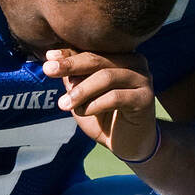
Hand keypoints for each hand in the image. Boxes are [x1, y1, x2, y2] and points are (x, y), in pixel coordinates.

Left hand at [42, 49, 157, 161]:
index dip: (69, 53)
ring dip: (81, 90)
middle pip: (98, 59)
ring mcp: (142, 79)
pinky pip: (116, 97)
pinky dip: (95, 104)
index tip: (48, 57)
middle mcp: (135, 62)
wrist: (128, 144)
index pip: (91, 50)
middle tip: (48, 70)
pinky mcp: (145, 98)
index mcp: (120, 56)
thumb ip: (74, 78)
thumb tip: (52, 59)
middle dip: (71, 65)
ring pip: (106, 77)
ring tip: (63, 104)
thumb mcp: (84, 96)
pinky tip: (84, 112)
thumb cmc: (105, 117)